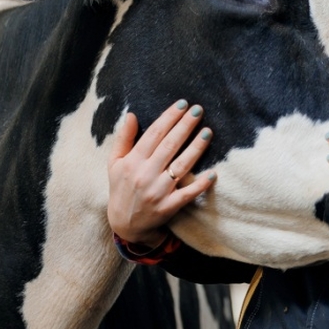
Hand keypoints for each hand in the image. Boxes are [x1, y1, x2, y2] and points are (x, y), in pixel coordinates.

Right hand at [107, 101, 215, 249]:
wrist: (124, 224)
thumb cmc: (121, 188)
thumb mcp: (114, 163)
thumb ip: (123, 138)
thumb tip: (131, 114)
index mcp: (133, 162)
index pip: (154, 134)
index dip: (169, 118)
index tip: (182, 104)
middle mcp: (145, 174)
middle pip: (169, 145)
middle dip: (185, 126)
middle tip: (199, 110)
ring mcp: (158, 191)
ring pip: (181, 166)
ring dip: (196, 148)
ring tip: (208, 131)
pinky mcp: (169, 207)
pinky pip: (188, 194)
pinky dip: (200, 184)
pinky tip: (213, 173)